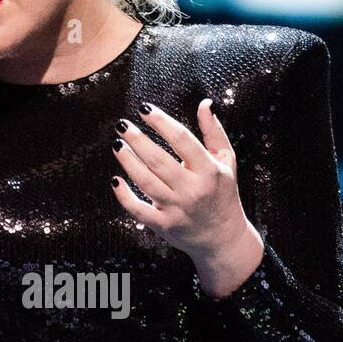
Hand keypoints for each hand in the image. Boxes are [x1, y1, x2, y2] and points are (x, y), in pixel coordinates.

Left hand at [110, 98, 263, 296]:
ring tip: (117, 145)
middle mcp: (192, 190)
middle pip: (159, 161)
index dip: (161, 122)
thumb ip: (214, 132)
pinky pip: (139, 211)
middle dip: (138, 140)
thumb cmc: (222, 193)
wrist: (223, 238)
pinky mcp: (164, 225)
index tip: (144, 109)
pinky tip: (115, 181)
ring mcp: (177, 209)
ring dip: (128, 162)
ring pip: (146, 182)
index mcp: (209, 170)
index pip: (182, 140)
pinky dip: (125, 197)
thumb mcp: (226, 161)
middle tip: (122, 125)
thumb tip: (204, 103)